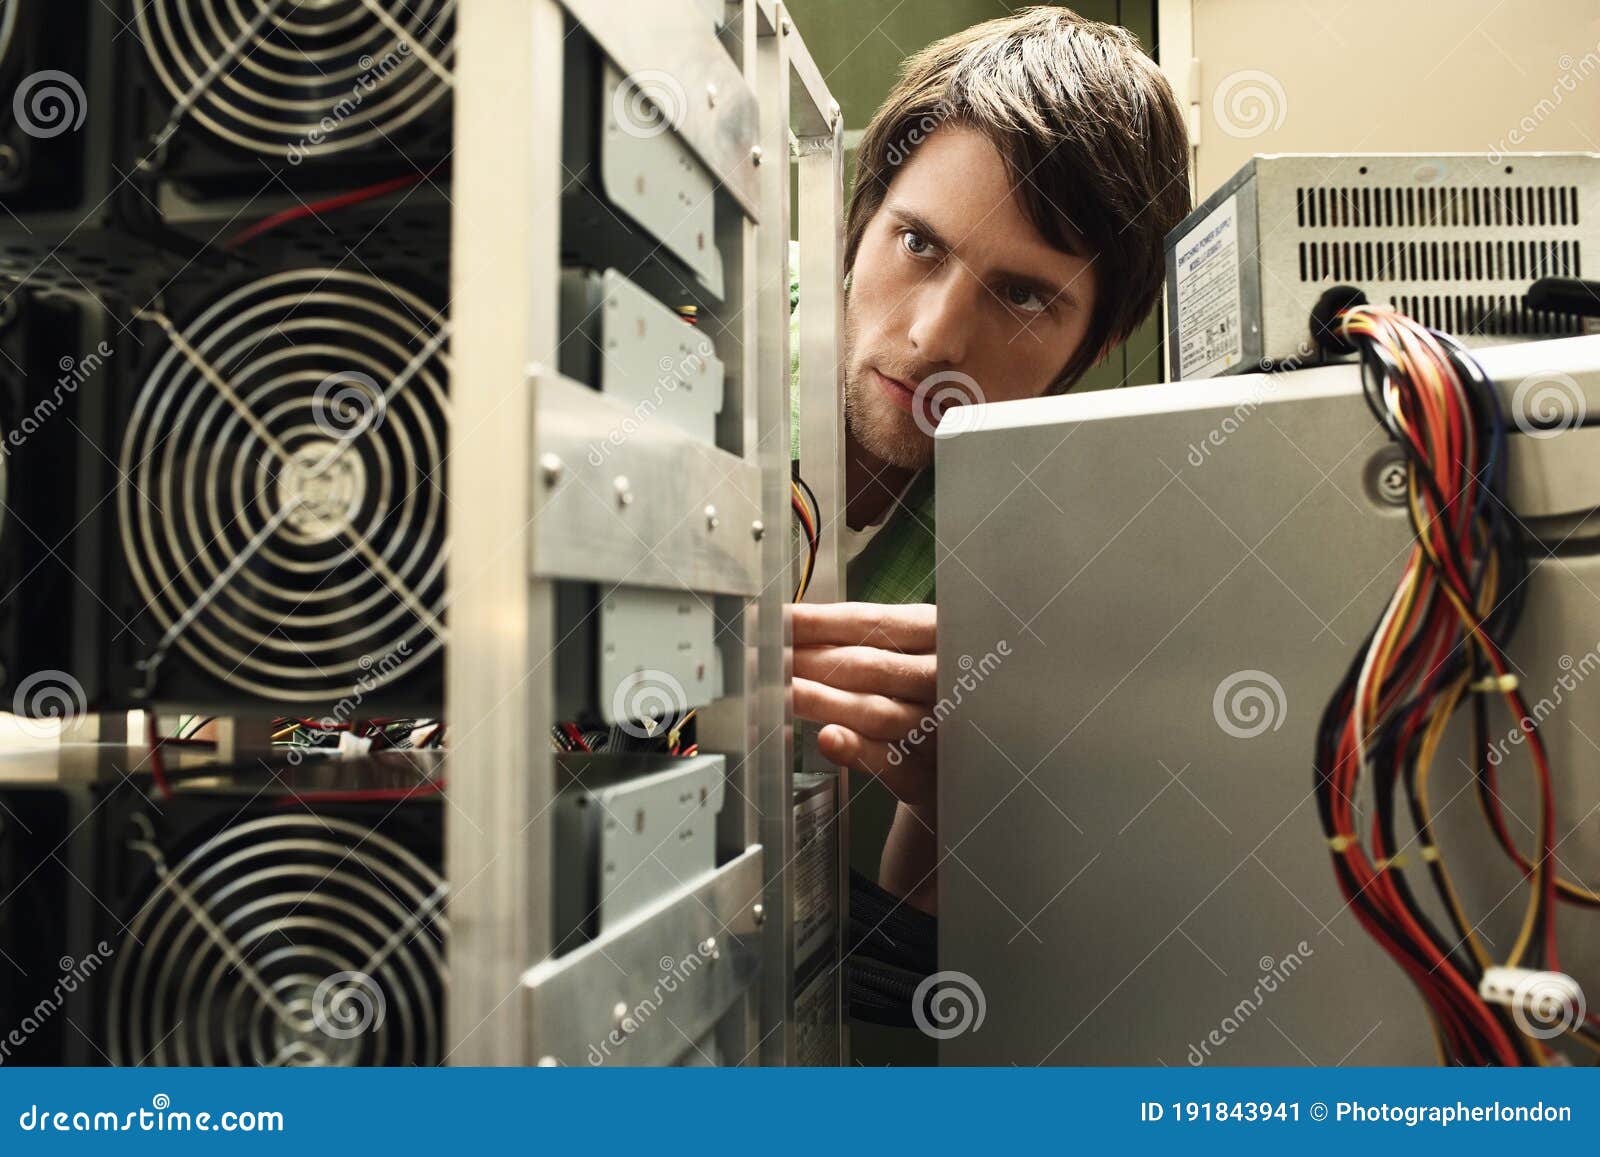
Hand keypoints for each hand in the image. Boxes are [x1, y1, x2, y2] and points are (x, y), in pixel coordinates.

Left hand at [791, 601, 939, 911]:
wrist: (961, 759)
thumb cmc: (919, 694)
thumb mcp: (902, 655)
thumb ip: (856, 642)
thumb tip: (783, 626)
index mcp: (936, 633)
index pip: (871, 622)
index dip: (817, 622)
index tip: (773, 620)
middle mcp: (943, 677)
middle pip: (868, 666)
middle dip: (809, 662)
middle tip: (763, 661)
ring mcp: (942, 726)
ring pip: (876, 711)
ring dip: (824, 701)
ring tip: (781, 694)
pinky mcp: (929, 773)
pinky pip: (891, 761)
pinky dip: (858, 749)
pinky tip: (828, 739)